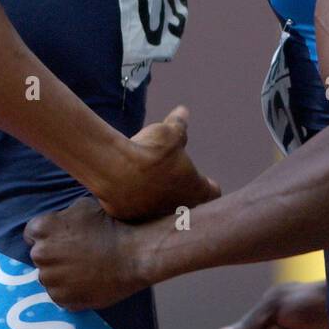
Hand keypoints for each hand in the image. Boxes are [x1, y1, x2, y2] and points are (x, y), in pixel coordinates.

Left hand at [25, 197, 145, 310]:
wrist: (133, 254)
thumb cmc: (110, 225)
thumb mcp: (82, 206)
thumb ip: (61, 216)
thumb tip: (57, 223)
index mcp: (42, 229)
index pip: (31, 234)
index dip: (48, 236)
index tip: (63, 240)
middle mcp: (40, 255)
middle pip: (40, 257)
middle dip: (54, 256)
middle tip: (77, 255)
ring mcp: (51, 280)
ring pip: (50, 278)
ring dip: (61, 275)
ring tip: (85, 270)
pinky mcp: (63, 299)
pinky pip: (61, 295)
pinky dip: (71, 291)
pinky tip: (88, 283)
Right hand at [102, 105, 219, 221]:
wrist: (116, 168)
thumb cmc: (150, 151)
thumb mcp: (169, 133)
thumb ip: (179, 125)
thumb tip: (183, 110)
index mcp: (196, 189)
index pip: (212, 193)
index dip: (209, 186)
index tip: (205, 181)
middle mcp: (179, 208)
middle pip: (188, 204)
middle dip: (183, 193)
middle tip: (175, 180)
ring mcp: (155, 216)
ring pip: (162, 210)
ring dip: (159, 199)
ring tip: (151, 183)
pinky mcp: (132, 218)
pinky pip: (138, 211)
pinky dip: (137, 202)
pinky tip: (130, 189)